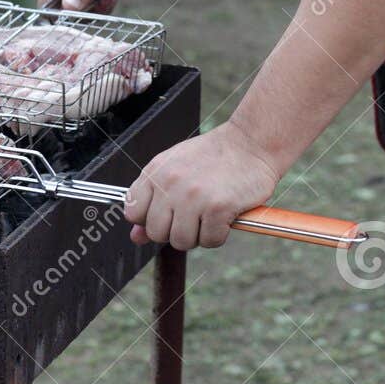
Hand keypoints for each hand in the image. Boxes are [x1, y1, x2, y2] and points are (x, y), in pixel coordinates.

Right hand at [36, 0, 147, 12]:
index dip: (59, 16)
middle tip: (104, 0)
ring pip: (80, 8)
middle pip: (64, 9)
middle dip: (86, 11)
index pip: (45, 3)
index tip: (79, 19)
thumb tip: (67, 9)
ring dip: (98, 6)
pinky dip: (103, 1)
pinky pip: (91, 2)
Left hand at [124, 123, 280, 250]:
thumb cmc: (214, 156)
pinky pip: (209, 241)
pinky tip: (225, 216)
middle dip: (175, 230)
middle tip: (194, 215)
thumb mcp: (176, 169)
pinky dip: (219, 235)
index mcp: (156, 171)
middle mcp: (170, 184)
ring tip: (209, 215)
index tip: (168, 213)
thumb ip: (153, 200)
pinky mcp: (218, 208)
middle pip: (156, 232)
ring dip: (198, 235)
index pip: (132, 212)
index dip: (149, 219)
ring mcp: (193, 196)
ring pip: (181, 242)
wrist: (252, 142)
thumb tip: (136, 237)